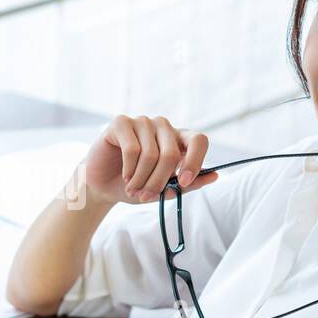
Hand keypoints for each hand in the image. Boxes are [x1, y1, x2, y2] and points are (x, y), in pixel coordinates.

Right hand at [79, 115, 218, 206]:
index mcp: (178, 139)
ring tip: (133, 189)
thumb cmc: (137, 186)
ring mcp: (142, 121)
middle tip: (147, 196)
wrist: (103, 187)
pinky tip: (125, 176)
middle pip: (172, 153)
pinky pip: (132, 149)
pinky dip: (129, 170)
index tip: (183, 182)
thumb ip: (188, 184)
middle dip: (159, 181)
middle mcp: (163, 126)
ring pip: (151, 154)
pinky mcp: (121, 122)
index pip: (199, 140)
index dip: (195, 161)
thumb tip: (215, 175)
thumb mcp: (165, 191)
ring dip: (141, 179)